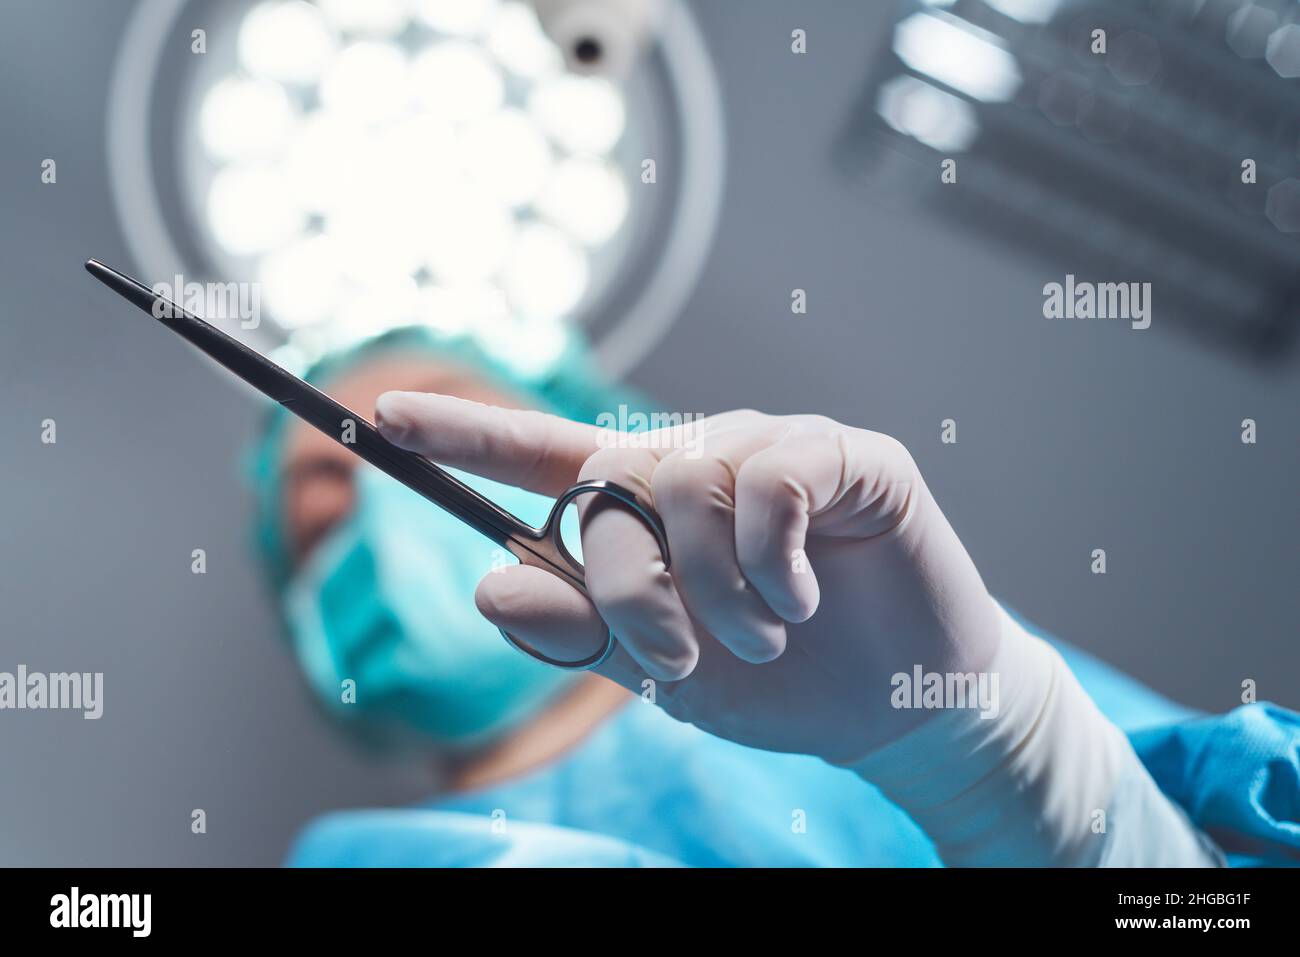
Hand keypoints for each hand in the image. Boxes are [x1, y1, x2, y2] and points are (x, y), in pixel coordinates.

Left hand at [374, 394, 1001, 763]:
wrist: (895, 708)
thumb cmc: (776, 683)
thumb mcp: (660, 671)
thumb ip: (578, 626)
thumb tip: (488, 579)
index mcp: (647, 510)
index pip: (544, 457)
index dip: (465, 437)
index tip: (384, 414)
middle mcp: (699, 461)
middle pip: (607, 488)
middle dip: (625, 592)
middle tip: (676, 660)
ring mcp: (770, 447)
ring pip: (687, 485)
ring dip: (713, 590)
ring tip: (763, 633)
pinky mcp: (842, 452)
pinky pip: (771, 477)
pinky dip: (773, 558)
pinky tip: (803, 595)